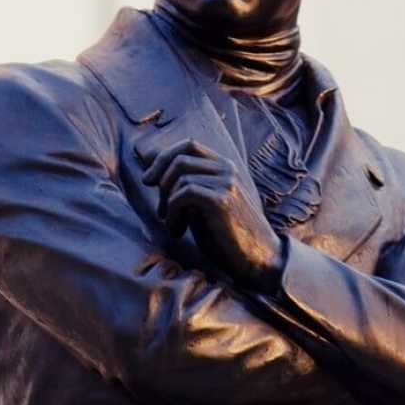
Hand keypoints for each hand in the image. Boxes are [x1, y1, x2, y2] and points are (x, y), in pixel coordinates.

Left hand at [140, 139, 284, 292]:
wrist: (256, 259)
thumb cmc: (226, 236)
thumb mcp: (200, 207)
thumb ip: (183, 187)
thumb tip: (150, 170)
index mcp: (225, 167)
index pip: (188, 145)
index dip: (163, 158)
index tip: (148, 180)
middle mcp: (228, 169)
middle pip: (180, 158)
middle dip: (160, 182)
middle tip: (160, 210)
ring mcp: (227, 182)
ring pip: (180, 177)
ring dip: (167, 204)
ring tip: (173, 225)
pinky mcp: (222, 199)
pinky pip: (184, 194)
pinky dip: (172, 212)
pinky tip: (178, 231)